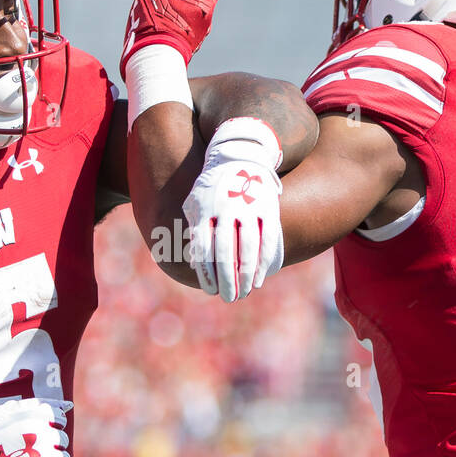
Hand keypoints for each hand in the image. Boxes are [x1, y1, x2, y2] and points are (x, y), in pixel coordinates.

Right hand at [0, 398, 72, 456]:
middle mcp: (43, 434)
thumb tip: (67, 406)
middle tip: (28, 454)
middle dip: (50, 447)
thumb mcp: (8, 411)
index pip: (59, 419)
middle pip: (63, 440)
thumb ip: (37, 406)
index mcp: (36, 414)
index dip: (48, 429)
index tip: (33, 437)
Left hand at [120, 0, 224, 78]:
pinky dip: (163, 23)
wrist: (155, 55)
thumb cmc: (183, 29)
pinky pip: (153, 18)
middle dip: (187, 1)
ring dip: (175, 13)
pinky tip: (170, 37)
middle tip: (195, 19)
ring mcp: (139, 6)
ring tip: (183, 32)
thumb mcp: (204, 7)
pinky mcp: (134, 23)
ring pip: (164, 4)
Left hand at [184, 120, 283, 302]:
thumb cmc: (211, 190)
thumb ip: (192, 230)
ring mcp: (248, 207)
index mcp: (205, 209)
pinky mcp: (268, 206)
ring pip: (249, 247)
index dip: (207, 272)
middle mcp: (225, 208)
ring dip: (247, 274)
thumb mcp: (194, 203)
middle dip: (227, 278)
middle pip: (226, 251)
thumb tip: (187, 260)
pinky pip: (268, 238)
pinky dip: (265, 260)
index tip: (210, 290)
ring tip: (245, 291)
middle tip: (228, 298)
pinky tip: (260, 277)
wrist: (238, 158)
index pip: (204, 247)